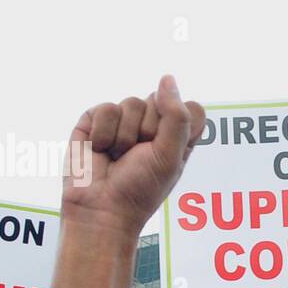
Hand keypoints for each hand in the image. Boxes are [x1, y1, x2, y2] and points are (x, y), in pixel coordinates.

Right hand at [61, 75, 205, 237]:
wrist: (99, 208)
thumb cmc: (139, 189)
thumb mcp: (169, 156)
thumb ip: (176, 116)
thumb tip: (167, 78)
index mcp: (177, 137)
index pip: (191, 107)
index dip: (180, 122)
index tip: (167, 147)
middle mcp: (152, 126)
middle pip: (160, 99)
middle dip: (149, 131)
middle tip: (138, 157)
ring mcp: (123, 121)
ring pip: (132, 102)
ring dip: (125, 136)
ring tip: (117, 157)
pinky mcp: (96, 120)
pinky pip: (106, 108)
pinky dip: (104, 133)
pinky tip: (100, 151)